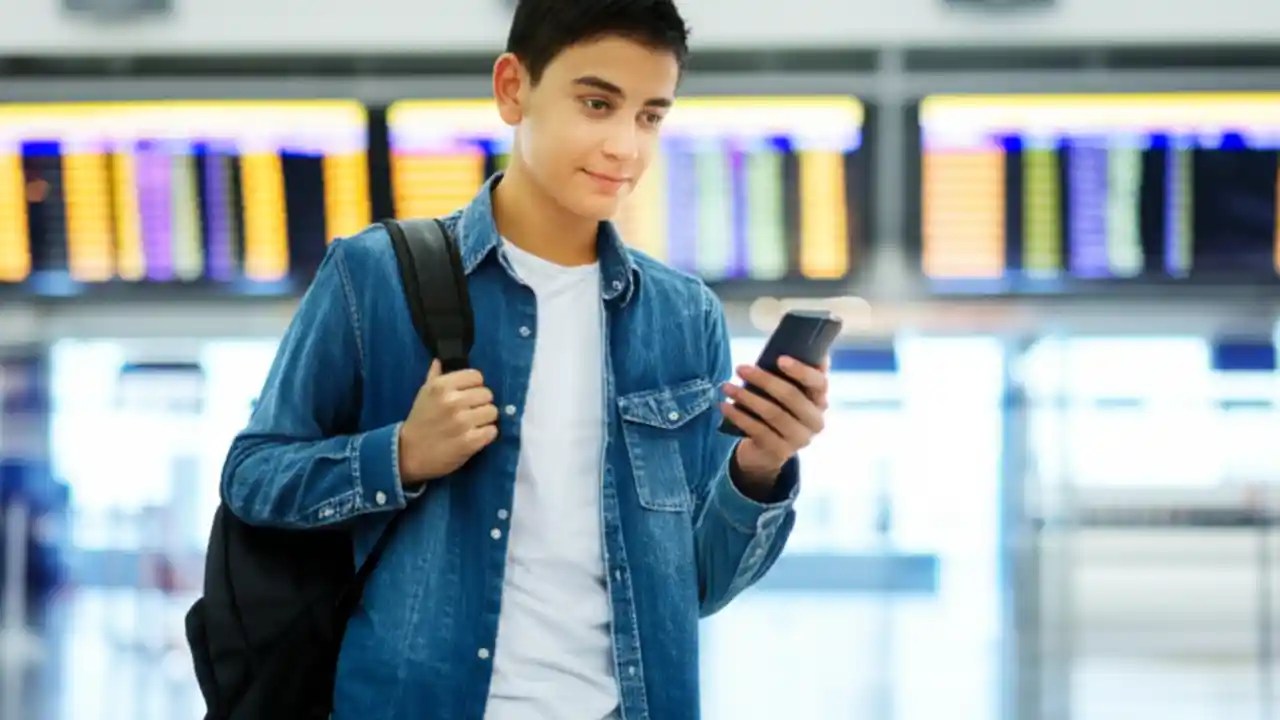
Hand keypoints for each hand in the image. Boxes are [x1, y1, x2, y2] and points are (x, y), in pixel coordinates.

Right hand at [398, 360, 498, 485]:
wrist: (408, 454)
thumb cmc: (419, 421)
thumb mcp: (423, 394)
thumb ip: (434, 376)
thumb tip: (440, 360)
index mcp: (442, 386)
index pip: (477, 376)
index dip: (475, 386)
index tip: (468, 395)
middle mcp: (453, 401)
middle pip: (488, 394)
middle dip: (481, 404)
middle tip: (470, 412)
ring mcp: (462, 422)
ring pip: (492, 412)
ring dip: (485, 420)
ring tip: (473, 425)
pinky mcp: (469, 442)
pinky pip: (492, 431)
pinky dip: (486, 435)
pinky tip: (475, 437)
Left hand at [721, 356, 830, 484]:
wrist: (768, 450)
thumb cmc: (777, 409)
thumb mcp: (786, 392)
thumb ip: (788, 374)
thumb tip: (783, 346)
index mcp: (820, 400)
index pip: (819, 382)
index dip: (801, 370)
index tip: (780, 358)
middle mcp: (815, 421)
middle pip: (791, 396)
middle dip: (764, 380)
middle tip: (740, 368)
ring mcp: (799, 439)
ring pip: (772, 413)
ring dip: (746, 397)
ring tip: (726, 386)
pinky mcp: (780, 452)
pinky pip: (757, 430)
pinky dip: (738, 416)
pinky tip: (724, 405)